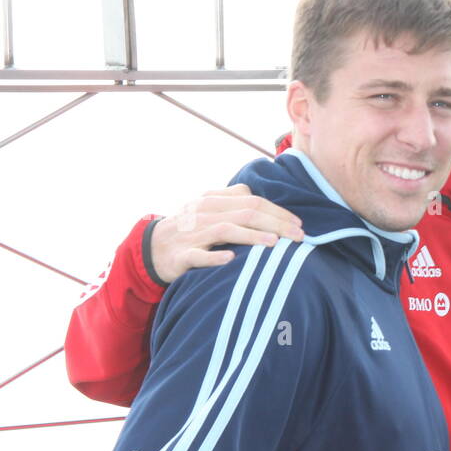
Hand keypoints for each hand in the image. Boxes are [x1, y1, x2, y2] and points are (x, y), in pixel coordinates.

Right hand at [150, 183, 303, 282]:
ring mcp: (191, 234)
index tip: (299, 225)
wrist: (151, 248)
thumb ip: (230, 198)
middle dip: (276, 223)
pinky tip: (231, 259)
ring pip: (226, 230)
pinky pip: (198, 255)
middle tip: (299, 236)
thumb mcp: (207, 208)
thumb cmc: (189, 228)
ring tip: (275, 243)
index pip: (252, 201)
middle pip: (245, 213)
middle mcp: (203, 213)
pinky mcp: (181, 255)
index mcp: (213, 200)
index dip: (278, 211)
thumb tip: (254, 191)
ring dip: (253, 236)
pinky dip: (214, 256)